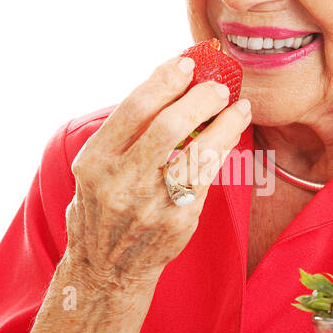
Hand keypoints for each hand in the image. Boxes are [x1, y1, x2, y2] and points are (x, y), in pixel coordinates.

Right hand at [65, 52, 249, 289]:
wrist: (107, 269)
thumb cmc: (105, 207)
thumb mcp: (97, 169)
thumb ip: (125, 133)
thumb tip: (171, 85)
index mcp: (95, 161)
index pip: (134, 108)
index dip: (165, 79)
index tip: (186, 64)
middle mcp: (121, 182)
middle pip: (168, 125)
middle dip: (200, 97)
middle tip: (218, 85)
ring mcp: (151, 204)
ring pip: (198, 151)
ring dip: (224, 121)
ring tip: (237, 106)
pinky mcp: (179, 219)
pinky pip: (209, 175)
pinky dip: (224, 147)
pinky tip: (232, 132)